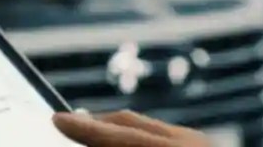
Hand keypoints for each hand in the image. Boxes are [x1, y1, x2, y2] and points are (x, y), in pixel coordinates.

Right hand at [53, 111, 209, 145]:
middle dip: (95, 123)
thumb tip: (94, 142)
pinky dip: (138, 138)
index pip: (118, 134)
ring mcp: (200, 142)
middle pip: (130, 121)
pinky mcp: (205, 146)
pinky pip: (164, 136)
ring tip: (91, 133)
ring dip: (116, 130)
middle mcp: (188, 141)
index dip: (83, 128)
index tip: (57, 119)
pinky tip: (126, 144)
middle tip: (65, 123)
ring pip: (147, 127)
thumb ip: (116, 145)